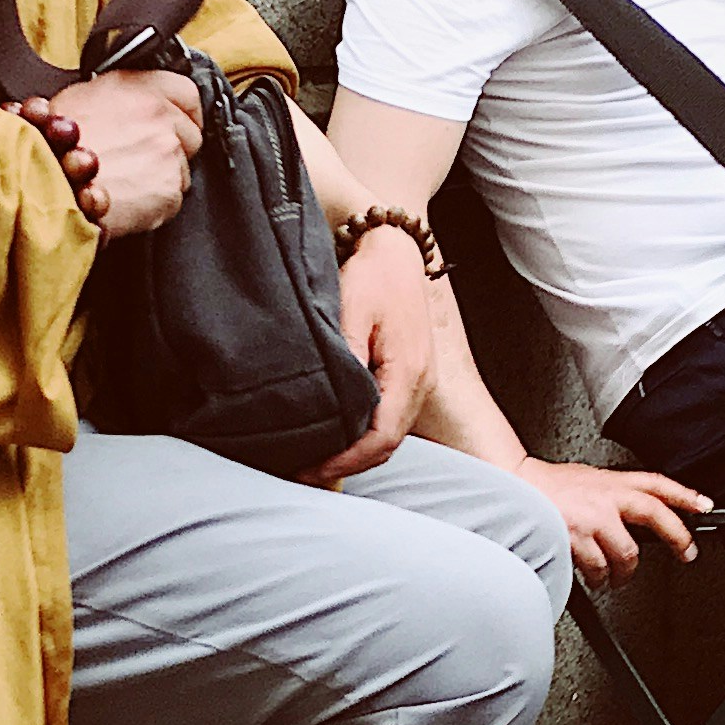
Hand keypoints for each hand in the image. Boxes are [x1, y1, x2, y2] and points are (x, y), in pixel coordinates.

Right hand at [16, 69, 198, 237]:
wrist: (51, 184)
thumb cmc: (55, 144)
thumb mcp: (82, 96)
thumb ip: (120, 94)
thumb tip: (132, 98)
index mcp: (141, 88)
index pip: (188, 92)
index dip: (185, 110)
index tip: (180, 120)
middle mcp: (159, 116)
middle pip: (191, 133)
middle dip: (174, 144)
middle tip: (142, 155)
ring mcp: (168, 153)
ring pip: (182, 167)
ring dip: (162, 173)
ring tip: (126, 177)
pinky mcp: (169, 188)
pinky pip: (173, 195)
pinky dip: (156, 200)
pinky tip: (128, 195)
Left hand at [306, 224, 432, 486]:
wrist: (396, 251)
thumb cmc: (373, 276)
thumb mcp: (351, 309)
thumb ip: (344, 354)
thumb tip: (330, 400)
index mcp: (409, 372)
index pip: (381, 437)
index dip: (345, 461)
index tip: (310, 469)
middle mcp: (421, 384)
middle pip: (387, 445)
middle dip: (347, 465)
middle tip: (303, 473)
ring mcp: (420, 382)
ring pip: (390, 436)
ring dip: (356, 454)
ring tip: (315, 459)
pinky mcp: (411, 378)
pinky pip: (390, 420)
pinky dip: (364, 436)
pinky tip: (337, 435)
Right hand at [520, 458, 713, 583]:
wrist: (512, 486)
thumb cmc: (545, 487)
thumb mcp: (588, 480)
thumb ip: (612, 494)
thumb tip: (635, 512)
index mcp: (611, 482)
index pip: (656, 484)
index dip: (684, 495)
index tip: (703, 506)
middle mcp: (606, 498)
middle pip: (655, 516)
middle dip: (677, 537)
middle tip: (686, 553)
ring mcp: (592, 519)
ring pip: (627, 554)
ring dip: (624, 572)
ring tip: (617, 577)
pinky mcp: (575, 539)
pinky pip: (598, 569)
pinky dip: (597, 577)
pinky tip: (593, 576)